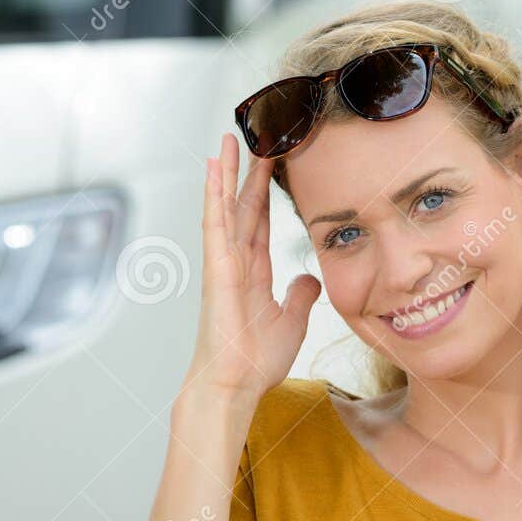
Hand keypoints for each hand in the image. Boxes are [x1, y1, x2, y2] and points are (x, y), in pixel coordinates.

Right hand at [186, 133, 320, 401]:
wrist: (237, 385)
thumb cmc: (255, 360)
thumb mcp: (292, 321)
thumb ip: (300, 296)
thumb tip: (308, 278)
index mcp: (254, 272)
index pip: (262, 220)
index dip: (266, 191)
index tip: (273, 162)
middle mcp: (236, 262)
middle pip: (244, 206)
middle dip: (248, 172)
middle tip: (254, 135)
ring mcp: (223, 263)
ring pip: (226, 207)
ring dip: (226, 174)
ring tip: (229, 140)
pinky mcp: (216, 270)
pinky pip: (216, 225)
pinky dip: (214, 196)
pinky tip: (213, 171)